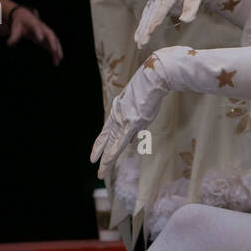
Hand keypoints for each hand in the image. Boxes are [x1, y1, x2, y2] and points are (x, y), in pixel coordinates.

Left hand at [7, 7, 63, 63]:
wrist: (25, 17)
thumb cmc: (20, 23)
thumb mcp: (15, 28)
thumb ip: (14, 36)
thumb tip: (9, 44)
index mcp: (34, 23)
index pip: (37, 27)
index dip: (39, 32)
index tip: (40, 39)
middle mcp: (43, 28)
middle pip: (50, 34)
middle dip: (53, 42)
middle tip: (54, 50)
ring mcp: (47, 33)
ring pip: (55, 41)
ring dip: (58, 50)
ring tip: (59, 59)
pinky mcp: (48, 39)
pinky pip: (53, 46)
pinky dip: (56, 54)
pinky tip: (56, 63)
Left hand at [90, 55, 169, 172]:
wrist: (155, 77)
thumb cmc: (150, 89)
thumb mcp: (140, 107)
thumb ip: (135, 123)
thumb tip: (132, 140)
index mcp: (118, 112)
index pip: (106, 132)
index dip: (101, 144)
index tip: (95, 154)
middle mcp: (118, 116)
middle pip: (106, 140)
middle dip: (101, 155)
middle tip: (96, 168)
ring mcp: (124, 119)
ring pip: (112, 144)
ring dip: (107, 160)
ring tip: (101, 172)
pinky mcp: (132, 122)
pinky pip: (120, 142)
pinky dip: (113, 152)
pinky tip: (108, 161)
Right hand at [134, 0, 217, 45]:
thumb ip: (192, 6)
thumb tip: (186, 21)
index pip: (164, 6)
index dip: (157, 17)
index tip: (152, 29)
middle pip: (152, 13)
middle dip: (146, 28)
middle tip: (142, 41)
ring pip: (147, 15)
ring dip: (142, 29)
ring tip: (139, 43)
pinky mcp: (154, 3)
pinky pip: (147, 16)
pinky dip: (142, 26)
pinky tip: (138, 37)